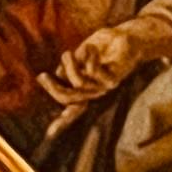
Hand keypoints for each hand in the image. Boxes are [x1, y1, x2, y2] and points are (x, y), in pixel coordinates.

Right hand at [42, 14, 171, 112]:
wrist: (130, 36)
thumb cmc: (105, 45)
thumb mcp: (81, 54)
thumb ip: (71, 66)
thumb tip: (58, 74)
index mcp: (87, 87)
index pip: (73, 109)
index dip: (61, 123)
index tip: (49, 134)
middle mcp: (95, 91)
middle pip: (69, 99)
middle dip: (52, 89)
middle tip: (41, 76)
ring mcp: (104, 87)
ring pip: (78, 84)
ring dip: (69, 65)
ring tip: (68, 52)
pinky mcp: (113, 79)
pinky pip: (92, 72)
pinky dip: (87, 58)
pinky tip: (90, 47)